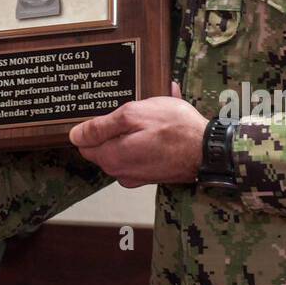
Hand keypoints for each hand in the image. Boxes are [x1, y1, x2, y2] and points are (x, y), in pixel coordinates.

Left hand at [67, 82, 207, 186]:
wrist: (210, 150)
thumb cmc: (176, 129)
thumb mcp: (133, 115)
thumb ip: (101, 127)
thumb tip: (76, 135)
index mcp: (111, 158)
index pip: (84, 143)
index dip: (92, 125)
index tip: (106, 112)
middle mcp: (121, 172)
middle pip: (103, 146)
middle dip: (114, 127)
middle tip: (134, 110)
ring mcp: (138, 174)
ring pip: (123, 147)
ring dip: (133, 130)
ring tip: (152, 113)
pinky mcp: (152, 173)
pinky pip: (141, 151)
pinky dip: (148, 136)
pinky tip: (162, 122)